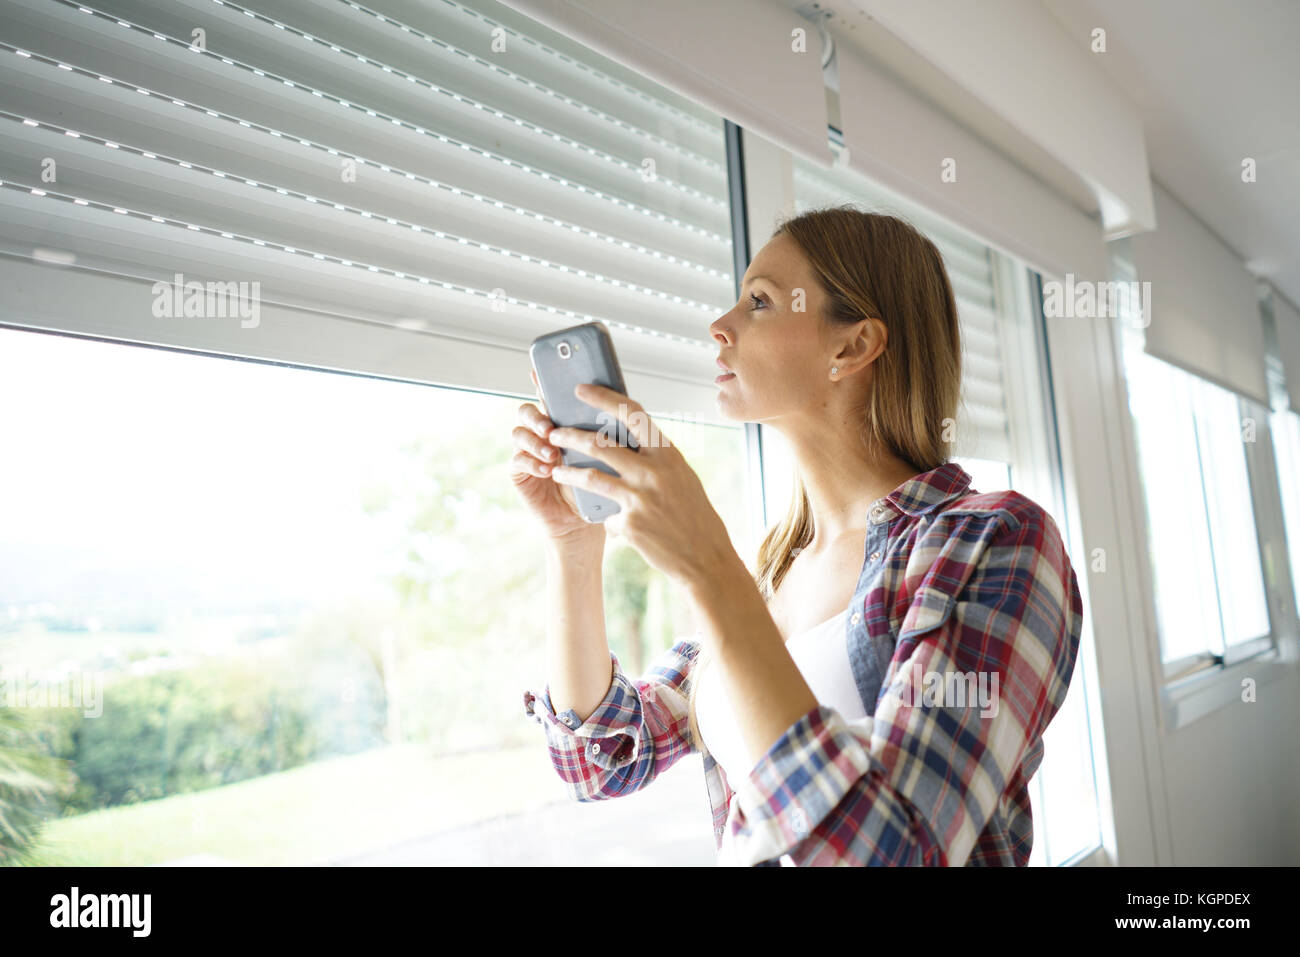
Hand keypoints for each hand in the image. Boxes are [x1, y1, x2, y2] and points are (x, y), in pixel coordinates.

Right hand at [508, 368, 605, 545]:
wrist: (589, 523)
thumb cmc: (603, 486)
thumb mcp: (611, 456)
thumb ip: (609, 431)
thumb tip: (621, 406)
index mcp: (564, 423)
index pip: (551, 396)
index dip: (542, 382)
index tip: (539, 373)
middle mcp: (543, 434)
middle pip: (528, 410)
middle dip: (537, 415)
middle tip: (551, 426)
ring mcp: (529, 452)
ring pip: (519, 433)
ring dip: (534, 440)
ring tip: (552, 453)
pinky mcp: (521, 473)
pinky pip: (517, 460)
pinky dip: (531, 463)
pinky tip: (546, 469)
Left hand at [545, 383, 736, 585]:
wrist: (706, 558)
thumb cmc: (694, 514)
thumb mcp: (680, 476)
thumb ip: (655, 459)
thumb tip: (624, 441)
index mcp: (667, 454)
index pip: (632, 413)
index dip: (603, 398)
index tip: (581, 389)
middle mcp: (653, 472)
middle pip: (600, 444)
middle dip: (570, 436)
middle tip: (553, 433)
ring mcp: (640, 499)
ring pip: (591, 477)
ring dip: (568, 473)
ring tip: (555, 471)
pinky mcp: (630, 525)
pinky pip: (607, 515)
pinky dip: (607, 518)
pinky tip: (611, 523)